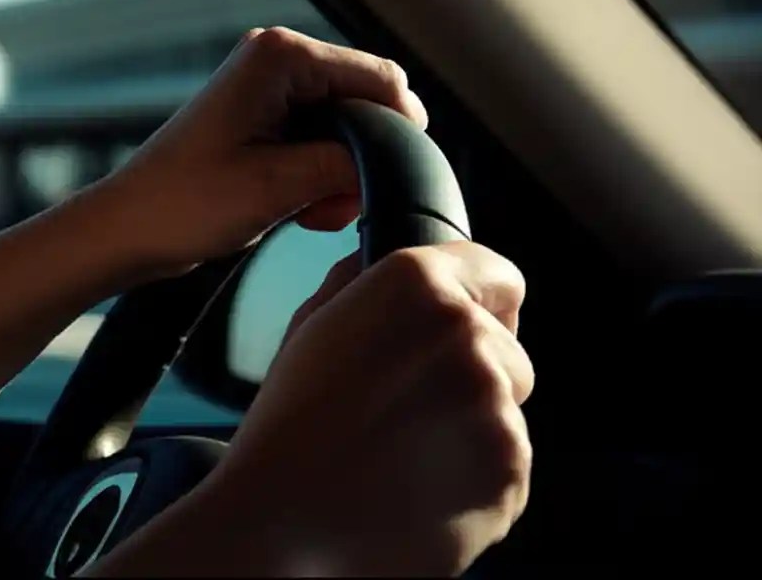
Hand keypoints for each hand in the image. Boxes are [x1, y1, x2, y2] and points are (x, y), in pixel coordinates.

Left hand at [92, 26, 426, 276]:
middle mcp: (275, 60)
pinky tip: (298, 211)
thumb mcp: (279, 187)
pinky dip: (321, 178)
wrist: (126, 229)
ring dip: (340, 175)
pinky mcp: (263, 120)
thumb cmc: (181, 204)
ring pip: (347, 129)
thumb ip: (347, 165)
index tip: (387, 181)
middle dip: (362, 158)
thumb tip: (393, 161)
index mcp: (279, 56)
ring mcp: (268, 90)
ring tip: (308, 213)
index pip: (381, 78)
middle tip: (332, 205)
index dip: (399, 131)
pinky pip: (320, 143)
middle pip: (366, 103)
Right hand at [195, 242, 533, 575]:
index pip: (498, 273)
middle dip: (470, 371)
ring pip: (504, 410)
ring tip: (399, 452)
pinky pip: (505, 466)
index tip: (456, 327)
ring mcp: (497, 411)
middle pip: (506, 347)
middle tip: (405, 404)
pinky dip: (471, 476)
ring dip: (468, 426)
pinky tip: (413, 484)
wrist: (281, 527)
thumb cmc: (286, 430)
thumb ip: (365, 282)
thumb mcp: (311, 326)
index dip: (477, 300)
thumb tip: (401, 265)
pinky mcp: (510, 475)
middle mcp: (469, 339)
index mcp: (417, 289)